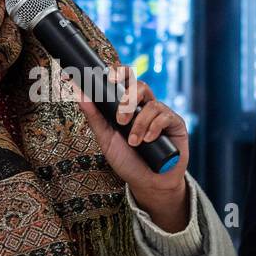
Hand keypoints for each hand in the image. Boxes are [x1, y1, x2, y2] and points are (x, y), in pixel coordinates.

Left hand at [67, 64, 189, 206]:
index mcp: (128, 105)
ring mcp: (161, 114)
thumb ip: (94, 117)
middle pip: (140, 85)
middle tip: (120, 119)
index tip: (109, 77)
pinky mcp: (175, 124)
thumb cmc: (127, 160)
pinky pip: (165, 116)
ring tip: (134, 142)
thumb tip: (79, 93)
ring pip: (151, 103)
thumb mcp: (106, 139)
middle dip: (128, 100)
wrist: (148, 183)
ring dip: (139, 123)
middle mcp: (145, 106)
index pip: (125, 80)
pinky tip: (148, 140)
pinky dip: (154, 128)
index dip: (119, 72)